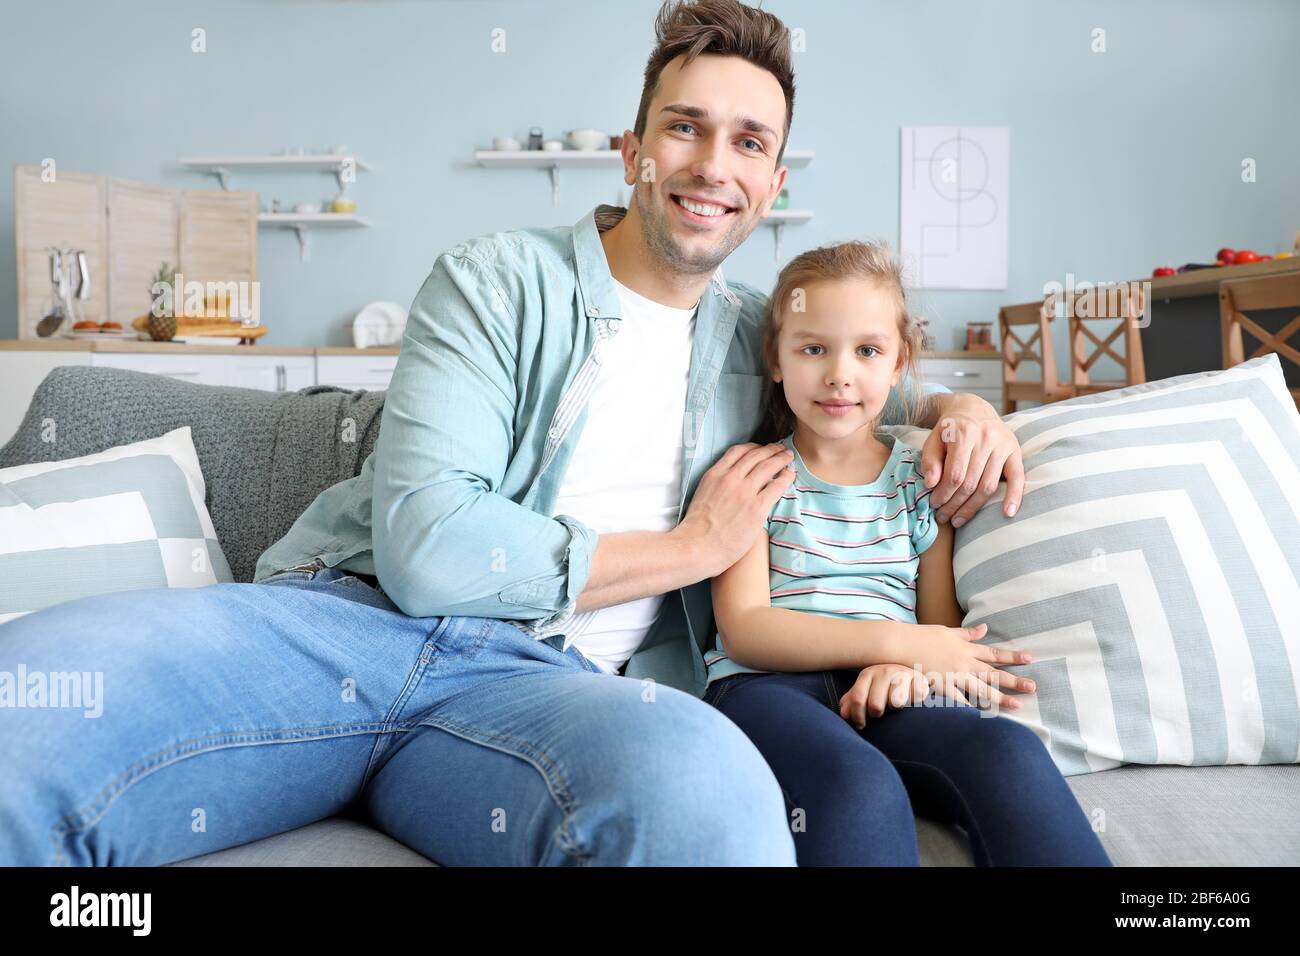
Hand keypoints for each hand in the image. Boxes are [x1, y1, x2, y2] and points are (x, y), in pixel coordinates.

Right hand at [675, 442, 795, 576]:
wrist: (697, 546)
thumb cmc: (696, 529)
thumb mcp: (701, 495)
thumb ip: (715, 486)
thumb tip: (727, 487)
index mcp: (714, 475)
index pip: (738, 451)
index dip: (753, 447)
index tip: (761, 448)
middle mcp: (730, 478)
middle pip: (755, 455)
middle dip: (770, 449)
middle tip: (779, 448)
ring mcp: (744, 492)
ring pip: (768, 466)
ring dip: (780, 458)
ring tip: (788, 457)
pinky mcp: (756, 508)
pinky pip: (776, 486)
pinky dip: (786, 477)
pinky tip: (791, 474)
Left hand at [838, 663, 930, 729]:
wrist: (906, 673)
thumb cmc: (881, 688)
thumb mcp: (864, 691)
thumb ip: (852, 702)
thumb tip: (844, 714)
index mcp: (867, 675)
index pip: (858, 699)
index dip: (858, 717)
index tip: (861, 725)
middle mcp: (884, 672)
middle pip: (876, 705)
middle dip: (876, 714)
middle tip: (880, 713)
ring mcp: (902, 674)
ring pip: (896, 703)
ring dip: (895, 708)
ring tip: (895, 705)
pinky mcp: (919, 679)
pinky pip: (916, 699)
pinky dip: (914, 703)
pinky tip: (911, 700)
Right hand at [901, 622, 1035, 711]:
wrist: (901, 643)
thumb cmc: (922, 636)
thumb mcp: (947, 631)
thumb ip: (967, 634)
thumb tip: (984, 628)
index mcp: (965, 648)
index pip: (994, 653)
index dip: (1012, 656)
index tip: (1030, 659)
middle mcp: (963, 662)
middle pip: (993, 673)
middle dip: (1014, 680)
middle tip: (1033, 687)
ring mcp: (953, 675)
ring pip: (982, 689)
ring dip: (1001, 698)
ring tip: (1018, 705)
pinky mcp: (941, 686)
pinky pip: (959, 700)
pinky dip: (971, 709)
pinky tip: (983, 718)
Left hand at [920, 396, 1024, 527]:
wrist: (973, 409)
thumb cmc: (950, 429)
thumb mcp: (933, 439)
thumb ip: (930, 461)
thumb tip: (931, 484)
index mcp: (964, 432)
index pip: (955, 474)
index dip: (944, 494)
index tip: (934, 504)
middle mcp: (987, 437)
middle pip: (971, 483)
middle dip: (955, 504)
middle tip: (943, 517)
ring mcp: (1004, 444)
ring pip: (989, 485)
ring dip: (973, 508)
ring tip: (958, 520)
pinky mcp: (1015, 451)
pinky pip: (1018, 477)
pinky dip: (1014, 496)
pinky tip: (1007, 513)